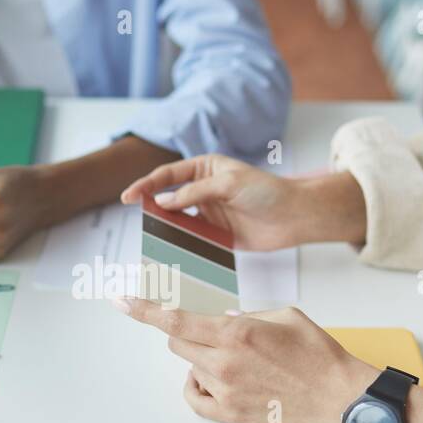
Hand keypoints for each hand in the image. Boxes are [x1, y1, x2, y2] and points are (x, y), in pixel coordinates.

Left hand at [115, 297, 372, 422]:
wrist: (338, 399)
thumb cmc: (318, 356)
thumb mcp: (285, 315)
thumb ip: (247, 314)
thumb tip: (222, 318)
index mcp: (236, 332)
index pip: (175, 320)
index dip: (144, 311)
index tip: (121, 302)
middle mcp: (224, 362)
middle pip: (178, 342)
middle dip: (187, 333)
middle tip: (215, 334)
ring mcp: (224, 391)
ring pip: (190, 367)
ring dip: (203, 358)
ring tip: (240, 361)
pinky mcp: (230, 414)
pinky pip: (195, 397)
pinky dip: (198, 385)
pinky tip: (214, 379)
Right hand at [120, 154, 367, 249]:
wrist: (294, 217)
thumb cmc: (267, 192)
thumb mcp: (228, 183)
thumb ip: (194, 192)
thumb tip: (163, 202)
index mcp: (204, 169)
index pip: (167, 175)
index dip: (146, 185)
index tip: (128, 196)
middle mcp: (202, 190)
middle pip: (168, 199)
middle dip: (151, 207)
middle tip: (136, 217)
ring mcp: (208, 214)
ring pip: (177, 221)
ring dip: (165, 229)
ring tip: (152, 238)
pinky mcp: (215, 236)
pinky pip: (192, 241)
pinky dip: (181, 246)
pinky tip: (172, 253)